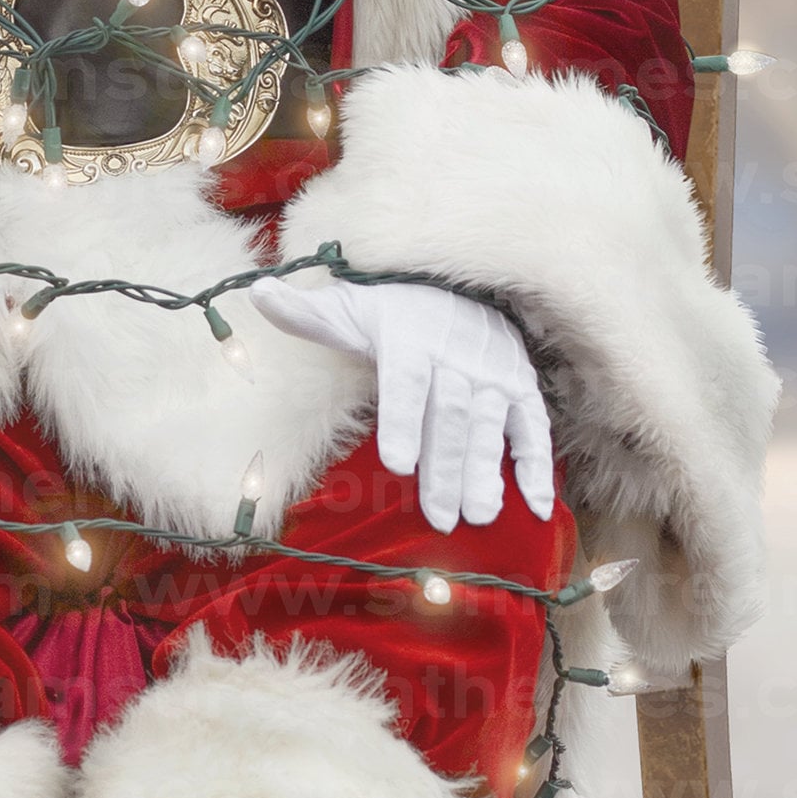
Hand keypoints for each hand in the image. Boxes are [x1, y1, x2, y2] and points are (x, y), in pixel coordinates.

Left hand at [249, 276, 553, 531]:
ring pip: (491, 426)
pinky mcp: (522, 386)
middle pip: (451, 418)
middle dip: (447, 468)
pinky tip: (537, 505)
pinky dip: (539, 465)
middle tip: (441, 518)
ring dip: (488, 472)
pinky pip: (534, 427)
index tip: (397, 463)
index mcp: (411, 339)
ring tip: (481, 515)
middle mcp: (458, 356)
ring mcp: (495, 372)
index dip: (403, 420)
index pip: (407, 382)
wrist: (461, 279)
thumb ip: (308, 313)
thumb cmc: (394, 308)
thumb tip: (257, 293)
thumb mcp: (350, 307)